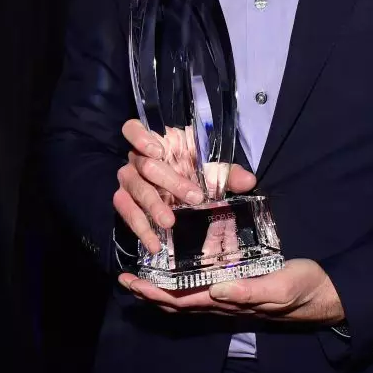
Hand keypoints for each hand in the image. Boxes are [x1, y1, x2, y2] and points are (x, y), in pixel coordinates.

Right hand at [114, 119, 256, 253]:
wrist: (178, 199)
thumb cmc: (192, 177)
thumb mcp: (211, 173)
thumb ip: (227, 174)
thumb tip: (248, 181)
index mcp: (153, 144)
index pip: (133, 129)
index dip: (140, 137)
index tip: (158, 152)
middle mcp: (135, 160)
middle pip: (144, 165)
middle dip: (169, 182)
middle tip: (192, 199)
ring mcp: (128, 181)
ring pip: (135, 189)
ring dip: (152, 206)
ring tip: (169, 224)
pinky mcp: (124, 202)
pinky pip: (126, 211)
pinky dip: (140, 228)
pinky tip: (154, 243)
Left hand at [119, 258, 344, 324]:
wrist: (326, 295)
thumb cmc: (305, 288)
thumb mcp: (281, 286)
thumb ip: (249, 291)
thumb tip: (215, 290)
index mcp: (229, 302)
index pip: (182, 301)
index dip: (154, 294)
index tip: (131, 283)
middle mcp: (224, 302)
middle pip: (177, 302)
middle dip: (149, 293)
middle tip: (125, 279)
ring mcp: (230, 297)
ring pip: (187, 297)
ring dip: (161, 290)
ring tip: (141, 276)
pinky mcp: (238, 287)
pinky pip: (202, 288)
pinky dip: (182, 282)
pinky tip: (176, 269)